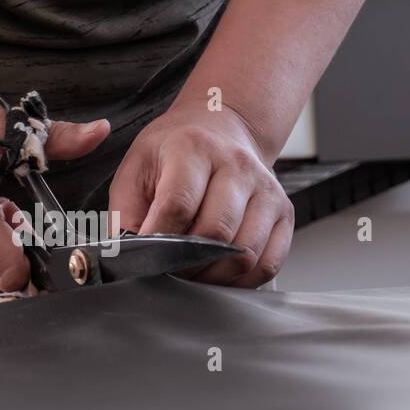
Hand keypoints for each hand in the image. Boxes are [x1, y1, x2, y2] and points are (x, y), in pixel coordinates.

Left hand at [109, 101, 292, 286]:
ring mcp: (266, 189)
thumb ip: (125, 214)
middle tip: (168, 270)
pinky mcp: (284, 212)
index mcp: (193, 149)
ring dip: (213, 276)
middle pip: (215, 232)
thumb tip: (127, 257)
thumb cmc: (173, 153)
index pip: (178, 205)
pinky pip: (270, 263)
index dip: (158, 242)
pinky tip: (220, 273)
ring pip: (245, 253)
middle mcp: (236, 165)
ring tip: (192, 272)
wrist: (218, 128)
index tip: (146, 258)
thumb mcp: (136, 170)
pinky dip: (242, 280)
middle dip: (185, 264)